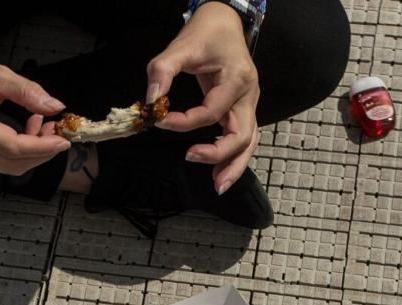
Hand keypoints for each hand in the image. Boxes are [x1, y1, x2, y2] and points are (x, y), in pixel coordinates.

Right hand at [0, 44, 69, 175]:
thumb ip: (27, 92)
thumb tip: (55, 107)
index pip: (13, 148)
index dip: (42, 148)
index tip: (63, 140)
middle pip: (12, 164)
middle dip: (41, 153)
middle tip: (57, 133)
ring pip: (7, 167)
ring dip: (31, 153)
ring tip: (42, 127)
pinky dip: (18, 152)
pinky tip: (26, 132)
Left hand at [146, 2, 258, 192]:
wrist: (225, 22)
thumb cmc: (205, 33)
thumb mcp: (181, 46)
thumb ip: (163, 71)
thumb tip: (151, 101)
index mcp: (237, 79)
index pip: (211, 112)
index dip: (185, 122)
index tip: (161, 121)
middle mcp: (249, 95)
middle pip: (242, 134)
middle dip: (220, 154)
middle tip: (191, 158)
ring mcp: (250, 103)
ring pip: (249, 141)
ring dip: (234, 165)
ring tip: (217, 186)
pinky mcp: (244, 108)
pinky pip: (243, 137)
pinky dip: (234, 157)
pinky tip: (219, 173)